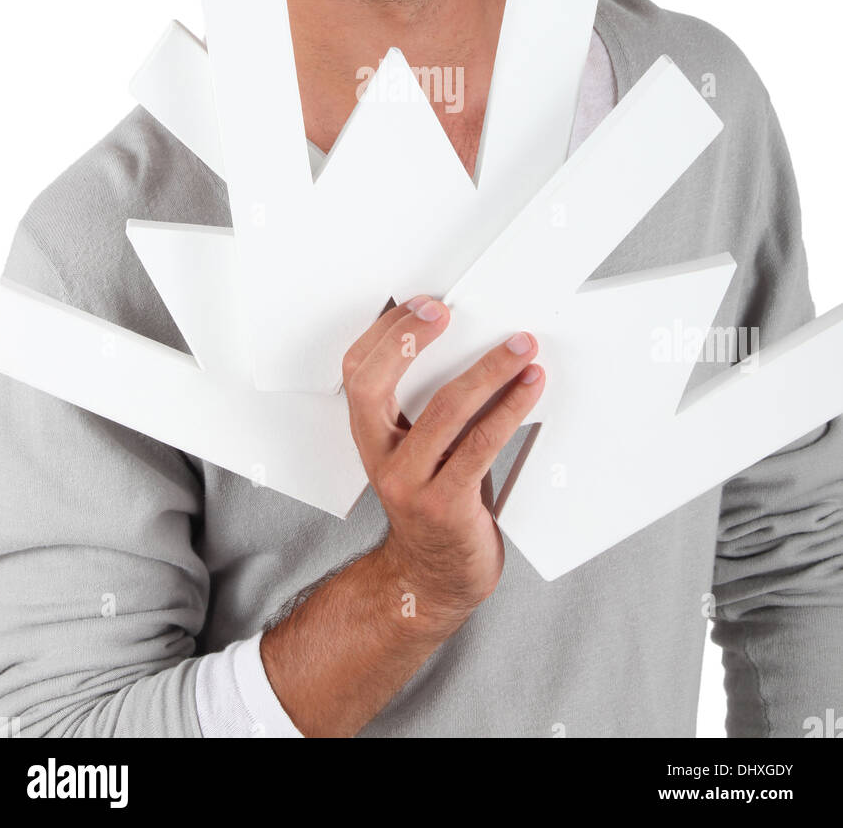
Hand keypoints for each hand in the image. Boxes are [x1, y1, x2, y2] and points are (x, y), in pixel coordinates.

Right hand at [342, 295, 544, 625]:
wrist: (433, 582)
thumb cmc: (435, 507)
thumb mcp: (419, 453)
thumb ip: (430, 409)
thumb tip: (473, 345)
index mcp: (371, 438)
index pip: (357, 373)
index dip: (386, 334)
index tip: (423, 305)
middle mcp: (382, 459)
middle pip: (376, 386)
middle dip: (410, 340)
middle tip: (448, 312)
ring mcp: (411, 484)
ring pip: (444, 411)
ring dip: (488, 370)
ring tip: (520, 347)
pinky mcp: (447, 504)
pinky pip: (481, 445)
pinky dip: (510, 408)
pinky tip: (529, 386)